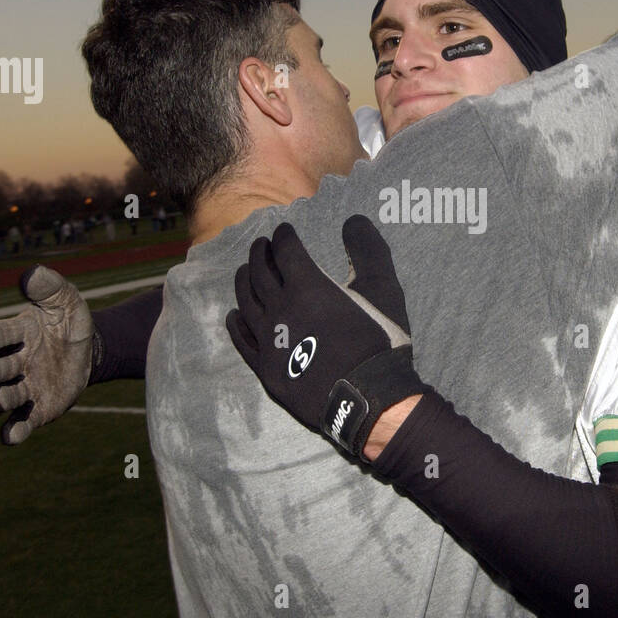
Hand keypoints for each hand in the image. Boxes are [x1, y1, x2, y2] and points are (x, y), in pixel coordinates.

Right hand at [0, 264, 93, 444]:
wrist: (90, 352)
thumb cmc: (70, 323)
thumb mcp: (67, 300)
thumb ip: (50, 286)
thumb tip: (31, 274)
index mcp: (16, 334)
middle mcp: (12, 362)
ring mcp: (22, 387)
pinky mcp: (36, 410)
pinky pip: (20, 423)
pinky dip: (14, 431)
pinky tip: (12, 435)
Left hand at [225, 215, 428, 456]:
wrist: (368, 397)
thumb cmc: (378, 340)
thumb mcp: (383, 289)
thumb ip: (368, 250)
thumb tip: (353, 220)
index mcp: (307, 285)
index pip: (285, 250)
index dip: (283, 237)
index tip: (284, 231)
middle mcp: (280, 308)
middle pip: (260, 273)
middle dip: (259, 254)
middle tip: (260, 244)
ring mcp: (269, 340)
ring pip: (246, 302)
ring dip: (243, 282)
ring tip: (243, 271)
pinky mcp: (266, 368)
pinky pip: (243, 341)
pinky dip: (236, 324)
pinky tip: (234, 315)